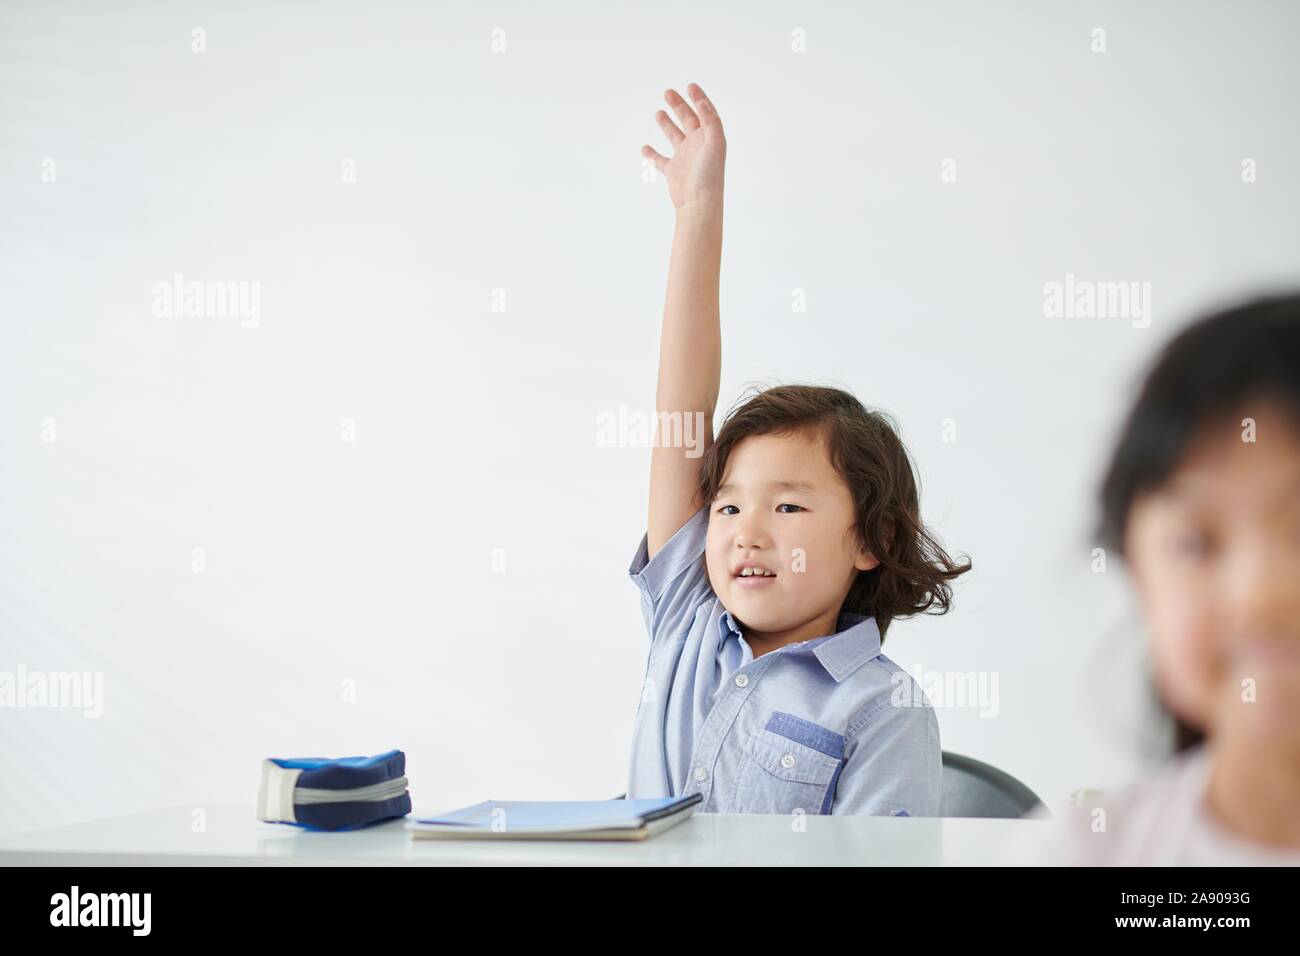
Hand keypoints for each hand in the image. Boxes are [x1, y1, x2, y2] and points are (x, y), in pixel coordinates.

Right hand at [641, 83, 725, 212]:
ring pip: (674, 135)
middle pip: (688, 119)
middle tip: (668, 92)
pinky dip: (652, 154)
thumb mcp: (714, 143)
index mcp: (709, 137)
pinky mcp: (673, 171)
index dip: (698, 98)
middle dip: (679, 105)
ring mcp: (685, 157)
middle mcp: (698, 145)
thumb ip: (711, 121)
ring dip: (666, 123)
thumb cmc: (710, 175)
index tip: (689, 85)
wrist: (699, 203)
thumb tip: (702, 102)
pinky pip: (660, 160)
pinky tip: (645, 147)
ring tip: (658, 112)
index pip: (705, 112)